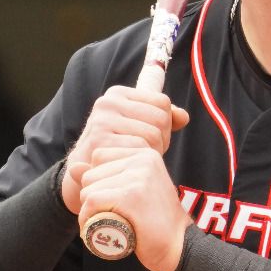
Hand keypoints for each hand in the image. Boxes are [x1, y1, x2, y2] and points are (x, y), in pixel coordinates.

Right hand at [64, 86, 188, 211]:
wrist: (85, 175)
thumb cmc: (118, 149)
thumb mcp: (139, 127)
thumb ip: (163, 118)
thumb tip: (184, 117)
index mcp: (118, 94)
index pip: (162, 103)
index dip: (164, 125)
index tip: (148, 137)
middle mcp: (108, 102)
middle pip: (161, 119)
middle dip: (160, 140)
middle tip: (143, 153)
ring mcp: (102, 121)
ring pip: (153, 135)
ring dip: (151, 153)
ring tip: (135, 158)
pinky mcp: (100, 142)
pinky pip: (140, 149)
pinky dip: (140, 162)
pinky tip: (128, 166)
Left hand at [77, 143, 188, 270]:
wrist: (178, 245)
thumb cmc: (153, 219)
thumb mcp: (130, 190)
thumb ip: (104, 174)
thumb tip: (73, 166)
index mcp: (144, 153)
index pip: (98, 156)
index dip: (98, 181)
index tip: (113, 200)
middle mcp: (143, 159)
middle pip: (90, 174)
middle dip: (92, 198)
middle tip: (109, 215)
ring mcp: (139, 176)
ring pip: (88, 189)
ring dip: (89, 211)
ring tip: (106, 223)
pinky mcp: (132, 196)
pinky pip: (92, 202)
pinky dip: (87, 218)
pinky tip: (99, 228)